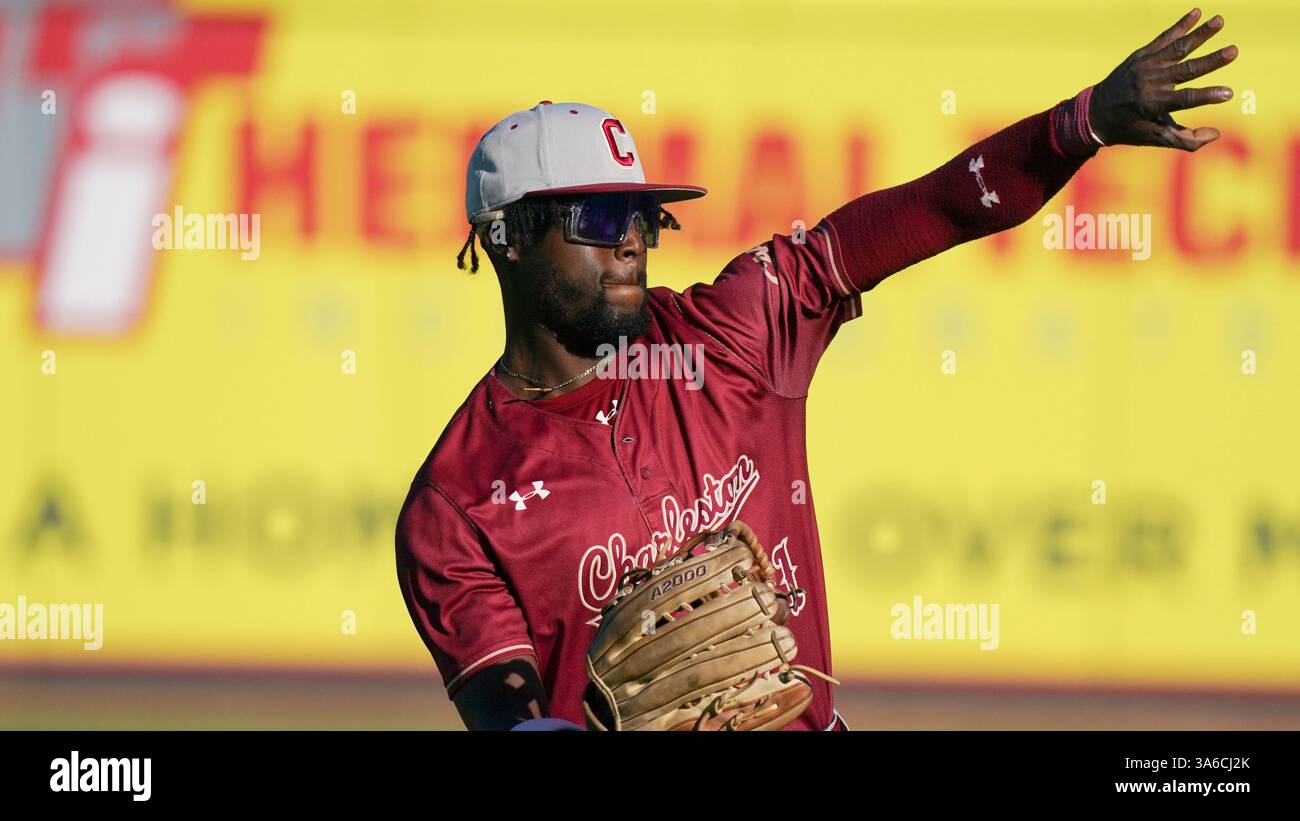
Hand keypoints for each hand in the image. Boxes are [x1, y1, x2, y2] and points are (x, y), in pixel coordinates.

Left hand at [1089, 8, 1237, 150]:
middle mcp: (1149, 83)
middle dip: (1211, 61)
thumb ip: (1187, 139)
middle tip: (1234, 51)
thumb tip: (1217, 134)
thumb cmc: (1131, 128)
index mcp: (1154, 105)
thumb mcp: (1156, 138)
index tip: (1229, 93)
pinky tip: (1197, 13)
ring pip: (1176, 48)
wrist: (1094, 113)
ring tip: (1220, 21)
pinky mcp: (1140, 55)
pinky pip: (1163, 38)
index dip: (1207, 96)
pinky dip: (1180, 25)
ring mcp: (1145, 66)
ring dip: (1200, 34)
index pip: (1185, 99)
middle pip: (1185, 70)